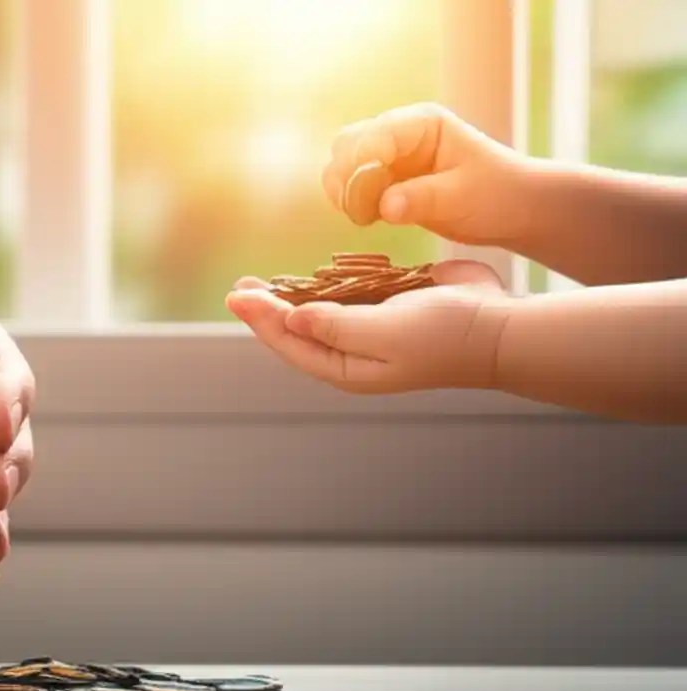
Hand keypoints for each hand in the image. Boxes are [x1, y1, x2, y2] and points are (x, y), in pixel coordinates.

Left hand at [226, 260, 512, 393]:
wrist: (498, 326)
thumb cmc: (444, 336)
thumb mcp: (386, 332)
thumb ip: (336, 326)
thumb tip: (292, 320)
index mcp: (349, 368)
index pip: (292, 344)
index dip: (262, 320)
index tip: (238, 297)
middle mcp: (353, 352)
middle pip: (298, 331)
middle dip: (268, 310)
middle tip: (239, 288)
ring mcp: (370, 330)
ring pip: (318, 313)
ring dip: (290, 296)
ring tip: (259, 282)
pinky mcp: (387, 307)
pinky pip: (345, 296)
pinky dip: (323, 286)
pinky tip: (304, 276)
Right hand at [323, 103, 529, 246]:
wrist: (514, 210)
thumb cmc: (497, 194)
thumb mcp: (463, 197)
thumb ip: (422, 199)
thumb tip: (384, 206)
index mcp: (420, 124)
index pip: (373, 136)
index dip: (362, 167)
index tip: (369, 203)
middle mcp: (399, 134)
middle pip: (347, 145)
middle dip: (345, 178)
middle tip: (361, 213)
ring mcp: (390, 157)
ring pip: (343, 165)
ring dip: (344, 192)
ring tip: (365, 218)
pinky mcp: (386, 181)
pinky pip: (351, 187)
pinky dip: (350, 202)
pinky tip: (369, 219)